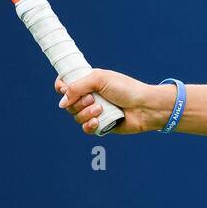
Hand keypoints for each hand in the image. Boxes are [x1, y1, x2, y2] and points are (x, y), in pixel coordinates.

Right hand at [55, 69, 174, 134]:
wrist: (145, 106)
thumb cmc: (127, 89)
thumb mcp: (100, 79)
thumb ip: (77, 87)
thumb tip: (61, 102)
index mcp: (89, 82)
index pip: (65, 85)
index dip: (62, 88)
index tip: (65, 89)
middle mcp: (91, 96)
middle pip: (68, 103)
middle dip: (78, 103)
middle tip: (94, 99)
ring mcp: (95, 111)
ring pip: (76, 116)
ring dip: (87, 113)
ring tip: (101, 109)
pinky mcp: (101, 125)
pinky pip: (86, 128)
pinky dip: (89, 125)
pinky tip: (98, 121)